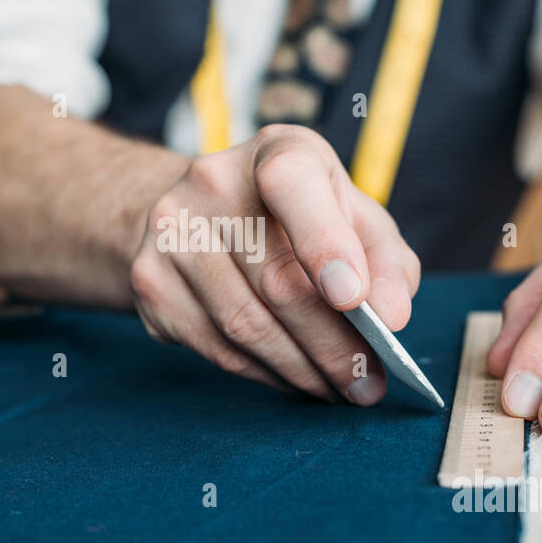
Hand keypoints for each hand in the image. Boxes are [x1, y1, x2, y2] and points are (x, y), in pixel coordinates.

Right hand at [130, 124, 419, 403]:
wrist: (195, 213)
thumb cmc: (295, 216)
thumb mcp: (350, 213)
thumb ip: (383, 257)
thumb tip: (391, 315)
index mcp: (275, 151)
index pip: (292, 183)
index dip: (324, 243)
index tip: (355, 301)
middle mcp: (212, 182)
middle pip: (277, 279)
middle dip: (334, 345)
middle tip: (369, 384)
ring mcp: (171, 232)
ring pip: (245, 325)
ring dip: (302, 371)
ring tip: (341, 391)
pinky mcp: (150, 282)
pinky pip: (216, 348)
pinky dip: (266, 375)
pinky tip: (295, 380)